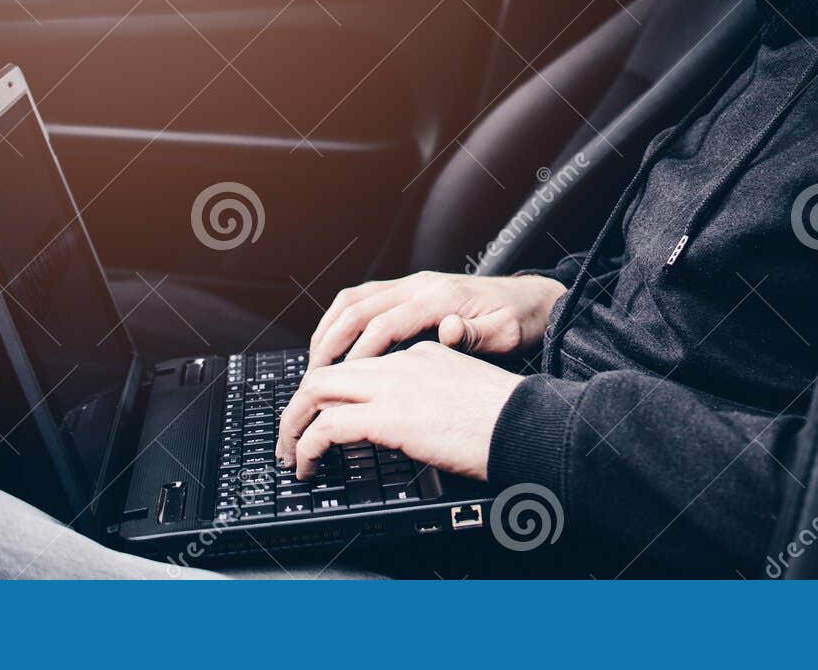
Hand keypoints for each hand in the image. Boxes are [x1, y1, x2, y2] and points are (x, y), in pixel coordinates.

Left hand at [276, 342, 522, 480]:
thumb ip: (433, 396)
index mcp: (421, 354)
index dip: (329, 390)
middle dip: (298, 405)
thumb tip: (413, 421)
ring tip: (291, 455)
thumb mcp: (464, 394)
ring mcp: (393, 387)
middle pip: (326, 372)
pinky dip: (308, 446)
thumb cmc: (508, 419)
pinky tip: (307, 464)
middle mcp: (401, 364)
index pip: (358, 364)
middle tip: (289, 435)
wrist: (528, 424)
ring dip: (294, 426)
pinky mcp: (389, 416)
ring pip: (316, 392)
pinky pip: (328, 427)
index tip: (318, 416)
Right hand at [307, 271, 564, 368]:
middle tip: (313, 377)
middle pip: (358, 308)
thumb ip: (475, 334)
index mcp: (439, 298)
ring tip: (314, 362)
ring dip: (328, 328)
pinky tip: (333, 343)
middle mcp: (420, 285)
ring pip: (354, 299)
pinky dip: (340, 320)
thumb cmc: (518, 321)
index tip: (340, 382)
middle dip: (330, 342)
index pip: (384, 324)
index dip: (358, 353)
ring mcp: (412, 284)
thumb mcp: (506, 333)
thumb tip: (449, 331)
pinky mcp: (410, 289)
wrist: (532, 300)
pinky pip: (363, 299)